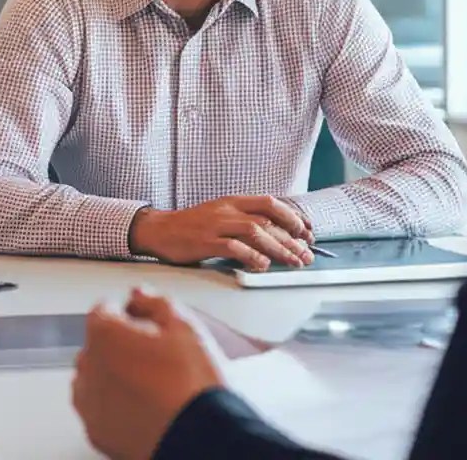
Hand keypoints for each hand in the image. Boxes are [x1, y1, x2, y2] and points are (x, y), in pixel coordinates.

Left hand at [73, 288, 223, 459]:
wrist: (199, 440)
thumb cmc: (192, 387)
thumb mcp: (184, 326)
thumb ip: (155, 301)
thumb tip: (139, 294)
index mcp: (104, 334)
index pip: (105, 308)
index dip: (130, 310)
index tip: (146, 318)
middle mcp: (88, 367)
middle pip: (100, 343)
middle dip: (122, 343)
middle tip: (158, 354)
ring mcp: (89, 402)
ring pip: (97, 376)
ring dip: (116, 374)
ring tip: (154, 384)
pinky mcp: (97, 432)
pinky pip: (101, 408)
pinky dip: (116, 404)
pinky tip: (146, 405)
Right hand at [129, 195, 313, 270]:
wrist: (158, 230)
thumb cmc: (192, 226)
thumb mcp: (221, 214)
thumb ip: (245, 220)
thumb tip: (277, 234)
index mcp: (233, 201)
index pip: (271, 203)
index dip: (293, 217)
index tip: (307, 233)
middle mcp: (226, 210)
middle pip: (267, 221)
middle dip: (292, 240)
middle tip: (307, 255)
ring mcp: (215, 225)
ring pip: (255, 232)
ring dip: (279, 248)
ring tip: (293, 262)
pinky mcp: (204, 242)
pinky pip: (233, 247)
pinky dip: (252, 256)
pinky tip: (263, 265)